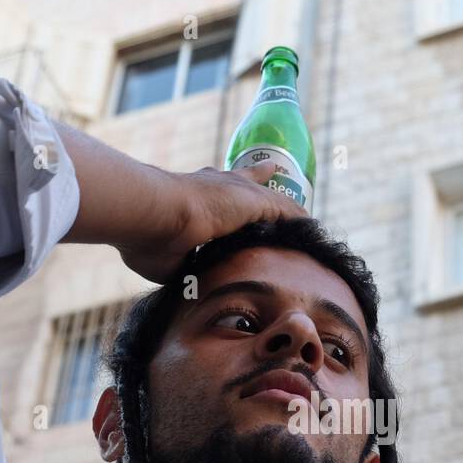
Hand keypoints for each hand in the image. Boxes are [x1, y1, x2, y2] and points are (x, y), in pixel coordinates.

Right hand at [55, 120, 309, 282]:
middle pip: (246, 183)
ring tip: (304, 218)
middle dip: (260, 182)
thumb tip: (182, 285)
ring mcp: (236, 192)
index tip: (231, 193)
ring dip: (284, 209)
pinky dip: (299, 220)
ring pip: (269, 199)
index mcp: (193, 197)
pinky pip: (286, 211)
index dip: (223, 192)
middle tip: (275, 176)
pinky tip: (313, 229)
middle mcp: (217, 186)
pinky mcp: (254, 200)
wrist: (155, 215)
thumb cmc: (149, 237)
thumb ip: (178, 267)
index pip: (213, 192)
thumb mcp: (165, 259)